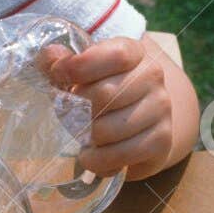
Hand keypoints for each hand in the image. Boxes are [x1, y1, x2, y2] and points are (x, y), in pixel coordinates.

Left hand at [39, 36, 173, 180]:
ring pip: (108, 129)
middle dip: (76, 108)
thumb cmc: (102, 88)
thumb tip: (51, 58)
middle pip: (105, 95)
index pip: (114, 55)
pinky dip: (97, 160)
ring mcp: (161, 108)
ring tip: (82, 135)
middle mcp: (152, 76)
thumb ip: (60, 60)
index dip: (80, 66)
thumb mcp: (80, 69)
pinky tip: (91, 155)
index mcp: (133, 52)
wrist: (142, 118)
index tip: (58, 75)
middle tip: (68, 113)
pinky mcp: (162, 140)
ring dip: (85, 137)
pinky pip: (120, 155)